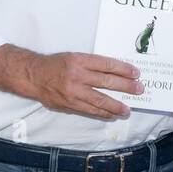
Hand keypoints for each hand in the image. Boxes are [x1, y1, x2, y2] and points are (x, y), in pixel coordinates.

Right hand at [24, 52, 142, 119]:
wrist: (33, 76)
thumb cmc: (56, 65)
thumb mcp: (74, 57)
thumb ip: (92, 64)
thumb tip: (116, 73)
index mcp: (79, 60)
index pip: (107, 64)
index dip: (123, 69)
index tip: (136, 73)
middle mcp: (77, 75)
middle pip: (107, 82)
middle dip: (126, 87)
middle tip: (139, 89)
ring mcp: (73, 91)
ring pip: (100, 100)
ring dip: (117, 106)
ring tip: (128, 109)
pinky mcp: (70, 104)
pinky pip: (90, 110)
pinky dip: (103, 113)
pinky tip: (112, 114)